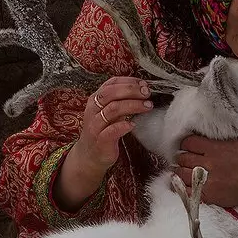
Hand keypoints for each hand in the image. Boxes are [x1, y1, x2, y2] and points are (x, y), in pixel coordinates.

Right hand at [55, 77, 154, 210]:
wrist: (89, 155)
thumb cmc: (103, 130)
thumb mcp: (108, 111)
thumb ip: (120, 100)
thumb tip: (142, 89)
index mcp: (95, 99)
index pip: (111, 84)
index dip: (128, 81)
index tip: (143, 84)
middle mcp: (93, 110)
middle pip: (111, 94)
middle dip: (131, 90)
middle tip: (147, 93)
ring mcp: (95, 125)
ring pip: (113, 109)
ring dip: (133, 105)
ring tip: (147, 106)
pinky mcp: (100, 140)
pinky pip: (112, 130)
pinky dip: (124, 125)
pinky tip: (133, 124)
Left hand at [174, 136, 237, 216]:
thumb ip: (220, 138)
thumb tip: (206, 132)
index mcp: (215, 148)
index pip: (188, 142)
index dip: (187, 144)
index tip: (190, 146)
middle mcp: (209, 163)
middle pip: (183, 157)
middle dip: (183, 157)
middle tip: (186, 159)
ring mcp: (208, 180)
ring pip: (181, 173)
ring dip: (181, 171)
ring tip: (185, 170)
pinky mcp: (209, 195)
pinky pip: (186, 191)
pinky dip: (182, 187)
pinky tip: (184, 183)